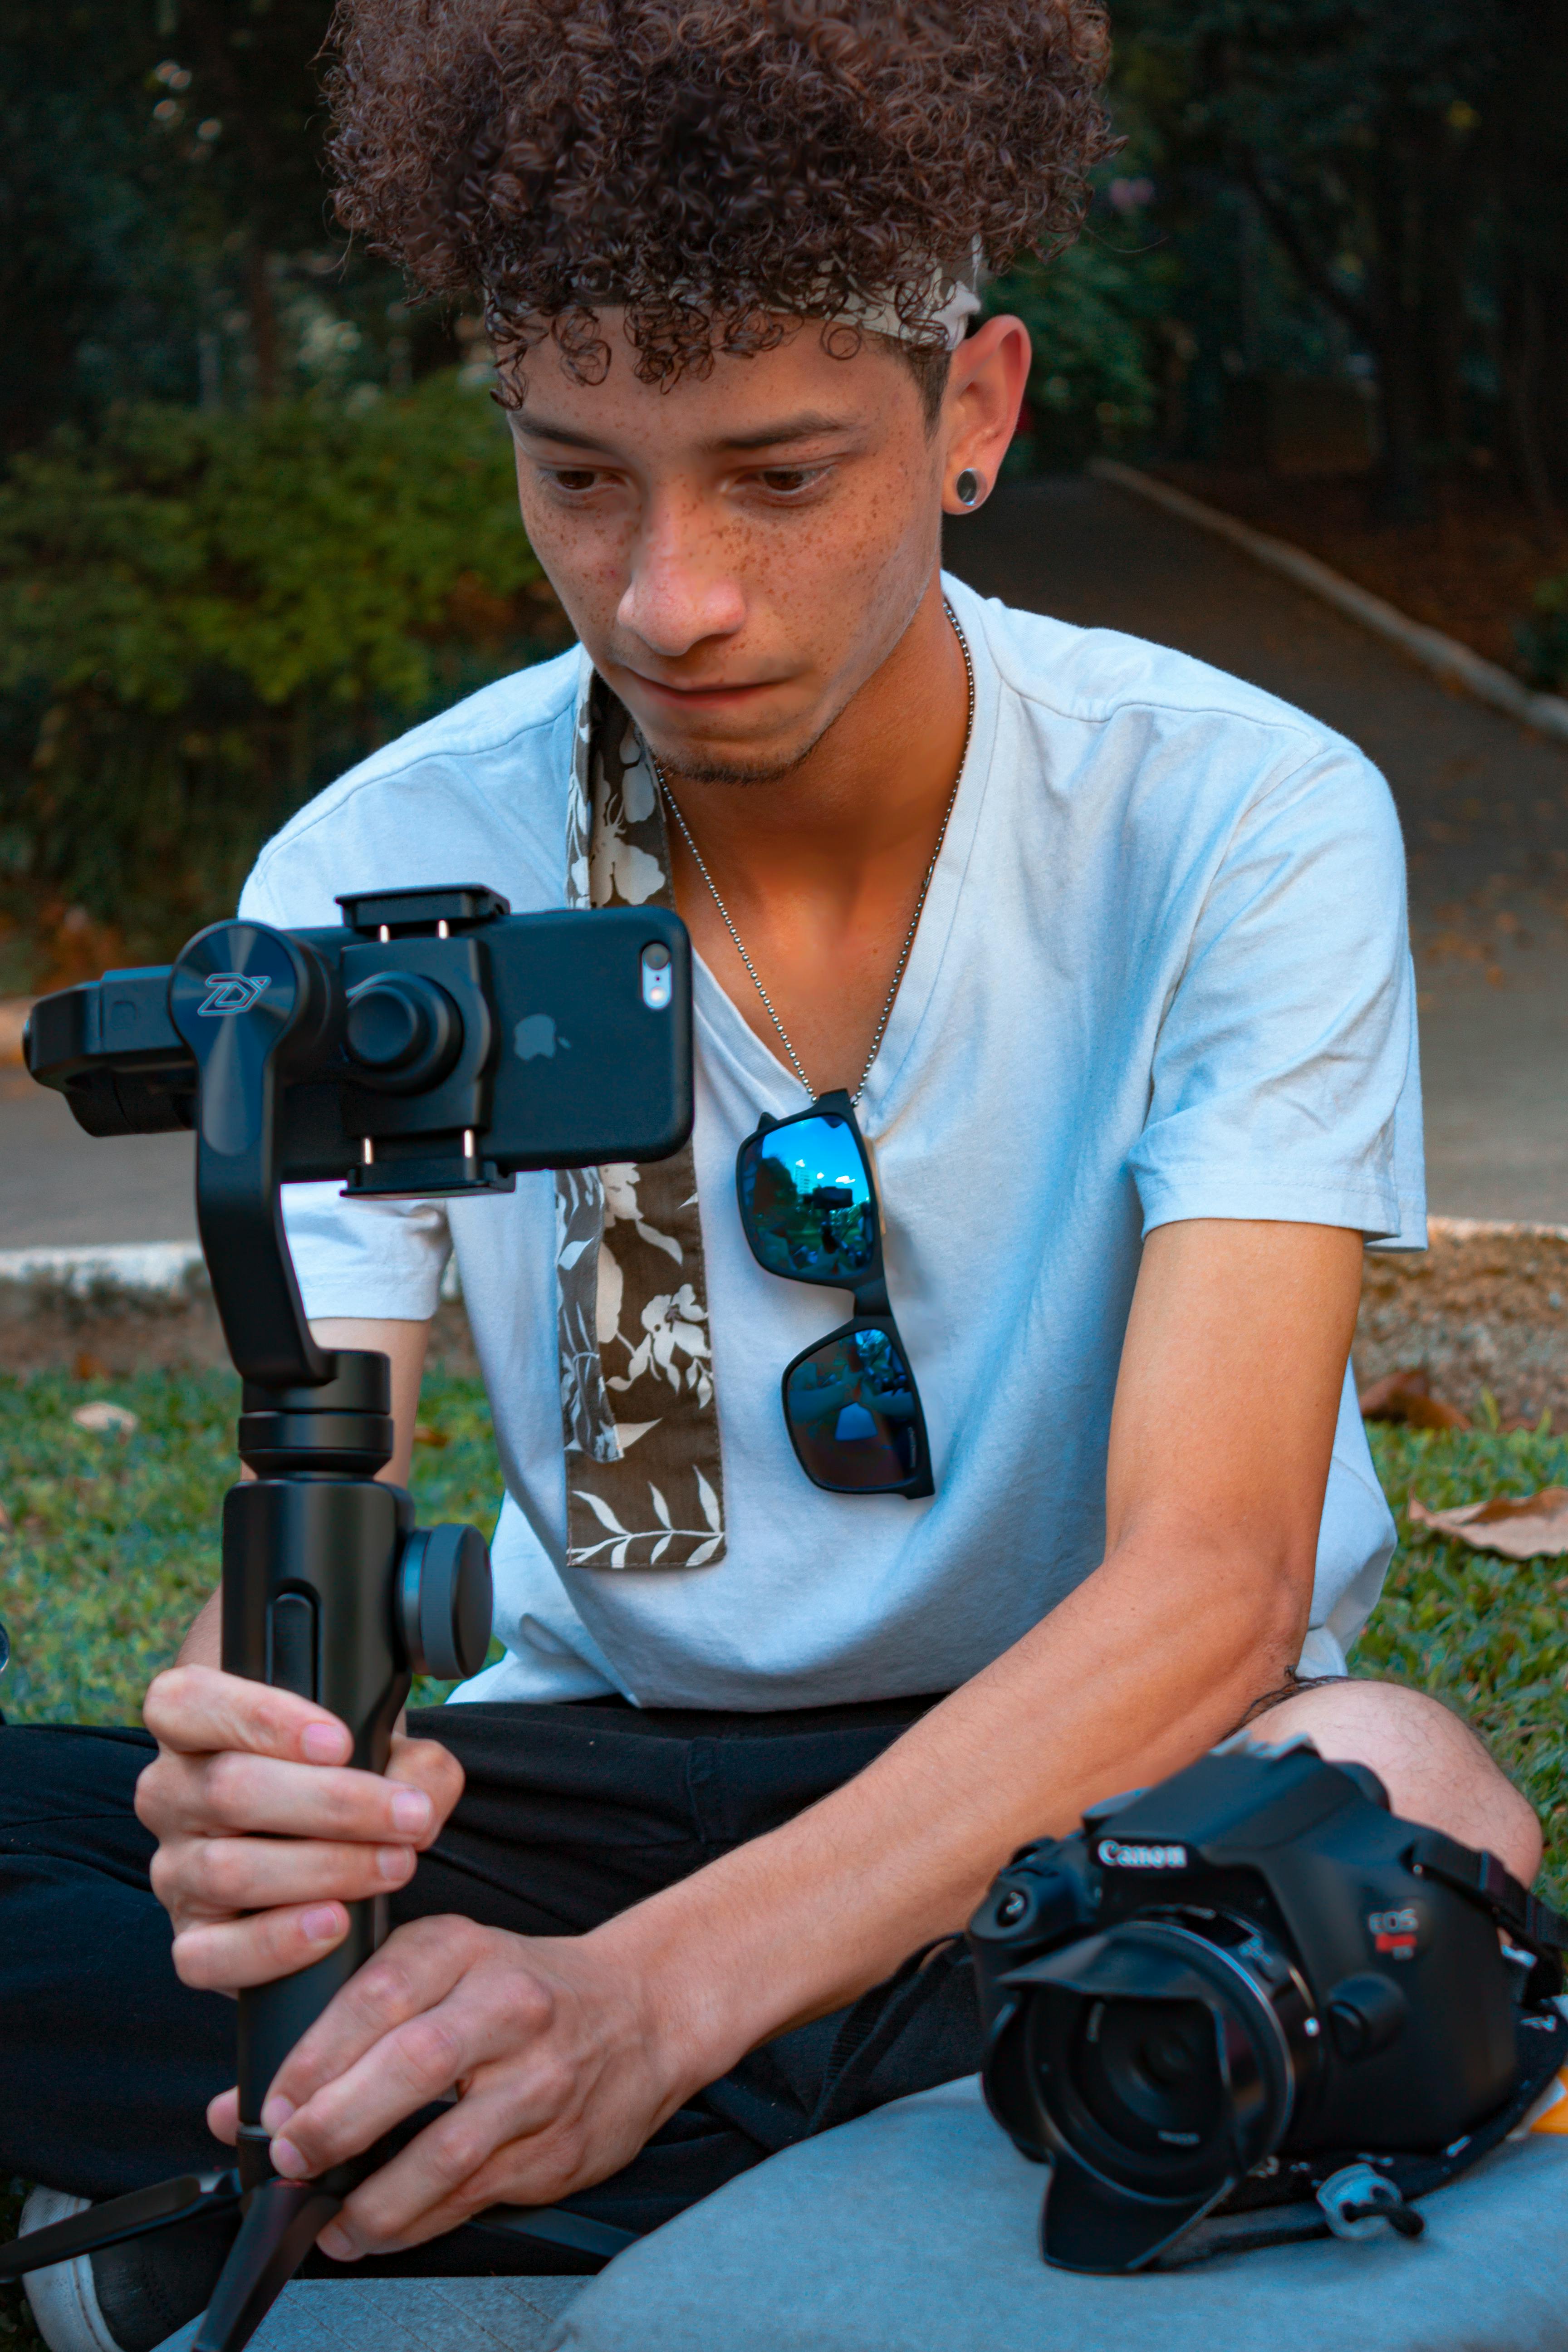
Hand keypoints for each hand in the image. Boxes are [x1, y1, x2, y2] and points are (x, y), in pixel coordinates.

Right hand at [135, 1664, 462, 1989]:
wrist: (320, 1850)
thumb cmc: (340, 1780)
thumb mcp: (378, 1748)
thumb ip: (408, 1761)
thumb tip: (417, 1805)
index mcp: (191, 1726)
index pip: (186, 1703)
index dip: (260, 1718)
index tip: (341, 1741)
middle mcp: (169, 1794)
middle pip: (228, 1789)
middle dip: (332, 1803)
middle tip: (407, 1816)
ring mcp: (172, 1870)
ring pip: (226, 1871)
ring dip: (325, 1868)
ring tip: (393, 1865)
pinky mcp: (189, 1938)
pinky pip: (208, 1955)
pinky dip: (275, 1943)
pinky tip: (333, 1923)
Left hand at [204, 1916, 687, 2256]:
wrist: (644, 2009)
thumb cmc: (520, 1988)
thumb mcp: (443, 1967)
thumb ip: (346, 2025)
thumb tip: (234, 2110)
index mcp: (468, 1949)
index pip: (381, 1994)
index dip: (316, 2055)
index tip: (270, 2103)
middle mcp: (510, 2008)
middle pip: (414, 2065)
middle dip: (336, 2122)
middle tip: (290, 2157)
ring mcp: (541, 2081)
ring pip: (446, 2150)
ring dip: (372, 2197)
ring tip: (325, 2220)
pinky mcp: (558, 2147)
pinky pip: (471, 2197)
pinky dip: (412, 2224)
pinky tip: (372, 2232)